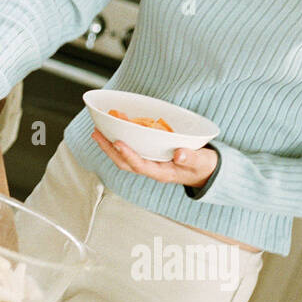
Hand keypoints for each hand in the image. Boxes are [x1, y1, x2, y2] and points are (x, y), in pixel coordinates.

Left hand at [91, 130, 217, 188]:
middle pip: (125, 162)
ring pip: (125, 157)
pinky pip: (132, 149)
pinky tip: (114, 129)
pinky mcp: (150, 156)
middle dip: (109, 149)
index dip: (128, 155)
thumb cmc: (203, 166)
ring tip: (98, 131)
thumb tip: (179, 154)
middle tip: (96, 133)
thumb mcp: (202, 162)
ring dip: (110, 145)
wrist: (205, 170)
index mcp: (163, 173)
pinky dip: (121, 139)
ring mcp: (149, 163)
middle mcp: (152, 169)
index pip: (141, 166)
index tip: (117, 142)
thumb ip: (191, 158)